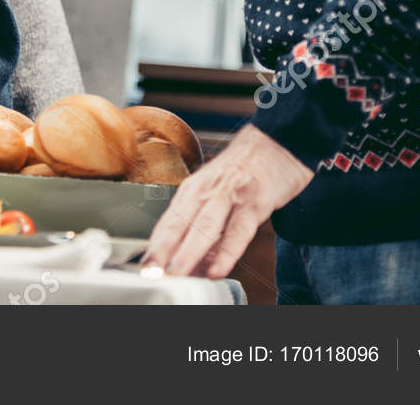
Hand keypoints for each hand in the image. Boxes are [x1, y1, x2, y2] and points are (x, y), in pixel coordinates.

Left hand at [140, 125, 312, 278]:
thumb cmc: (242, 173)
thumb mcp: (217, 195)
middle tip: (151, 274)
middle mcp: (205, 191)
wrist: (275, 143)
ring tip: (176, 275)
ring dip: (188, 253)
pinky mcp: (255, 202)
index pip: (168, 223)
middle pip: (180, 225)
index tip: (143, 267)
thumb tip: (193, 267)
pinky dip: (227, 253)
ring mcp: (229, 195)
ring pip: (205, 228)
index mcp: (192, 190)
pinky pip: (238, 232)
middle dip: (162, 251)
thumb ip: (206, 231)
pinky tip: (216, 270)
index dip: (155, 246)